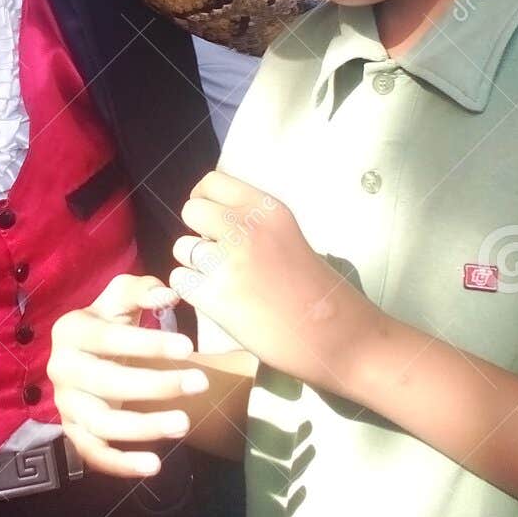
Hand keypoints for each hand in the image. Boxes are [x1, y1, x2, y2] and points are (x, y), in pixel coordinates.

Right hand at [48, 274, 206, 477]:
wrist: (91, 355)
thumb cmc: (111, 321)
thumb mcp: (123, 297)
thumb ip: (145, 290)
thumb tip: (169, 294)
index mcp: (70, 330)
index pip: (108, 338)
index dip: (148, 343)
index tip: (189, 347)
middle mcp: (61, 368)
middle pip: (107, 382)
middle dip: (156, 385)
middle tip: (200, 383)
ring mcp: (66, 404)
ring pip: (102, 423)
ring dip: (144, 427)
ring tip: (185, 423)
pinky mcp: (74, 433)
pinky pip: (93, 454)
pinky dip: (121, 465)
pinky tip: (154, 466)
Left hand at [169, 171, 381, 392]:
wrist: (337, 334)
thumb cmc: (315, 291)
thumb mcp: (287, 237)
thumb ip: (252, 223)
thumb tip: (210, 221)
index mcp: (268, 209)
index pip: (213, 182)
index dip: (203, 199)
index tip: (209, 219)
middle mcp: (247, 228)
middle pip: (192, 211)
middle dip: (197, 232)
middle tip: (217, 255)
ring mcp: (229, 261)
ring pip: (182, 248)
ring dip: (195, 265)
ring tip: (225, 283)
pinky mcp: (215, 296)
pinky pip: (181, 281)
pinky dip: (192, 291)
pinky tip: (220, 302)